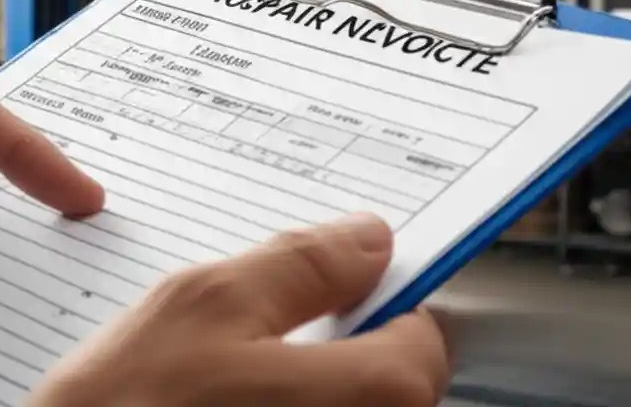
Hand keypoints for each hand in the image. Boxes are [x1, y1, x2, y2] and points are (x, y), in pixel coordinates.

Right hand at [30, 214, 449, 406]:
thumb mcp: (209, 301)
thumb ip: (302, 264)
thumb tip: (369, 240)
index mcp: (373, 395)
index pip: (422, 334)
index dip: (373, 303)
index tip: (332, 296)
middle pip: (387, 382)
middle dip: (331, 348)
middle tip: (248, 344)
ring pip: (338, 405)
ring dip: (296, 385)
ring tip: (214, 388)